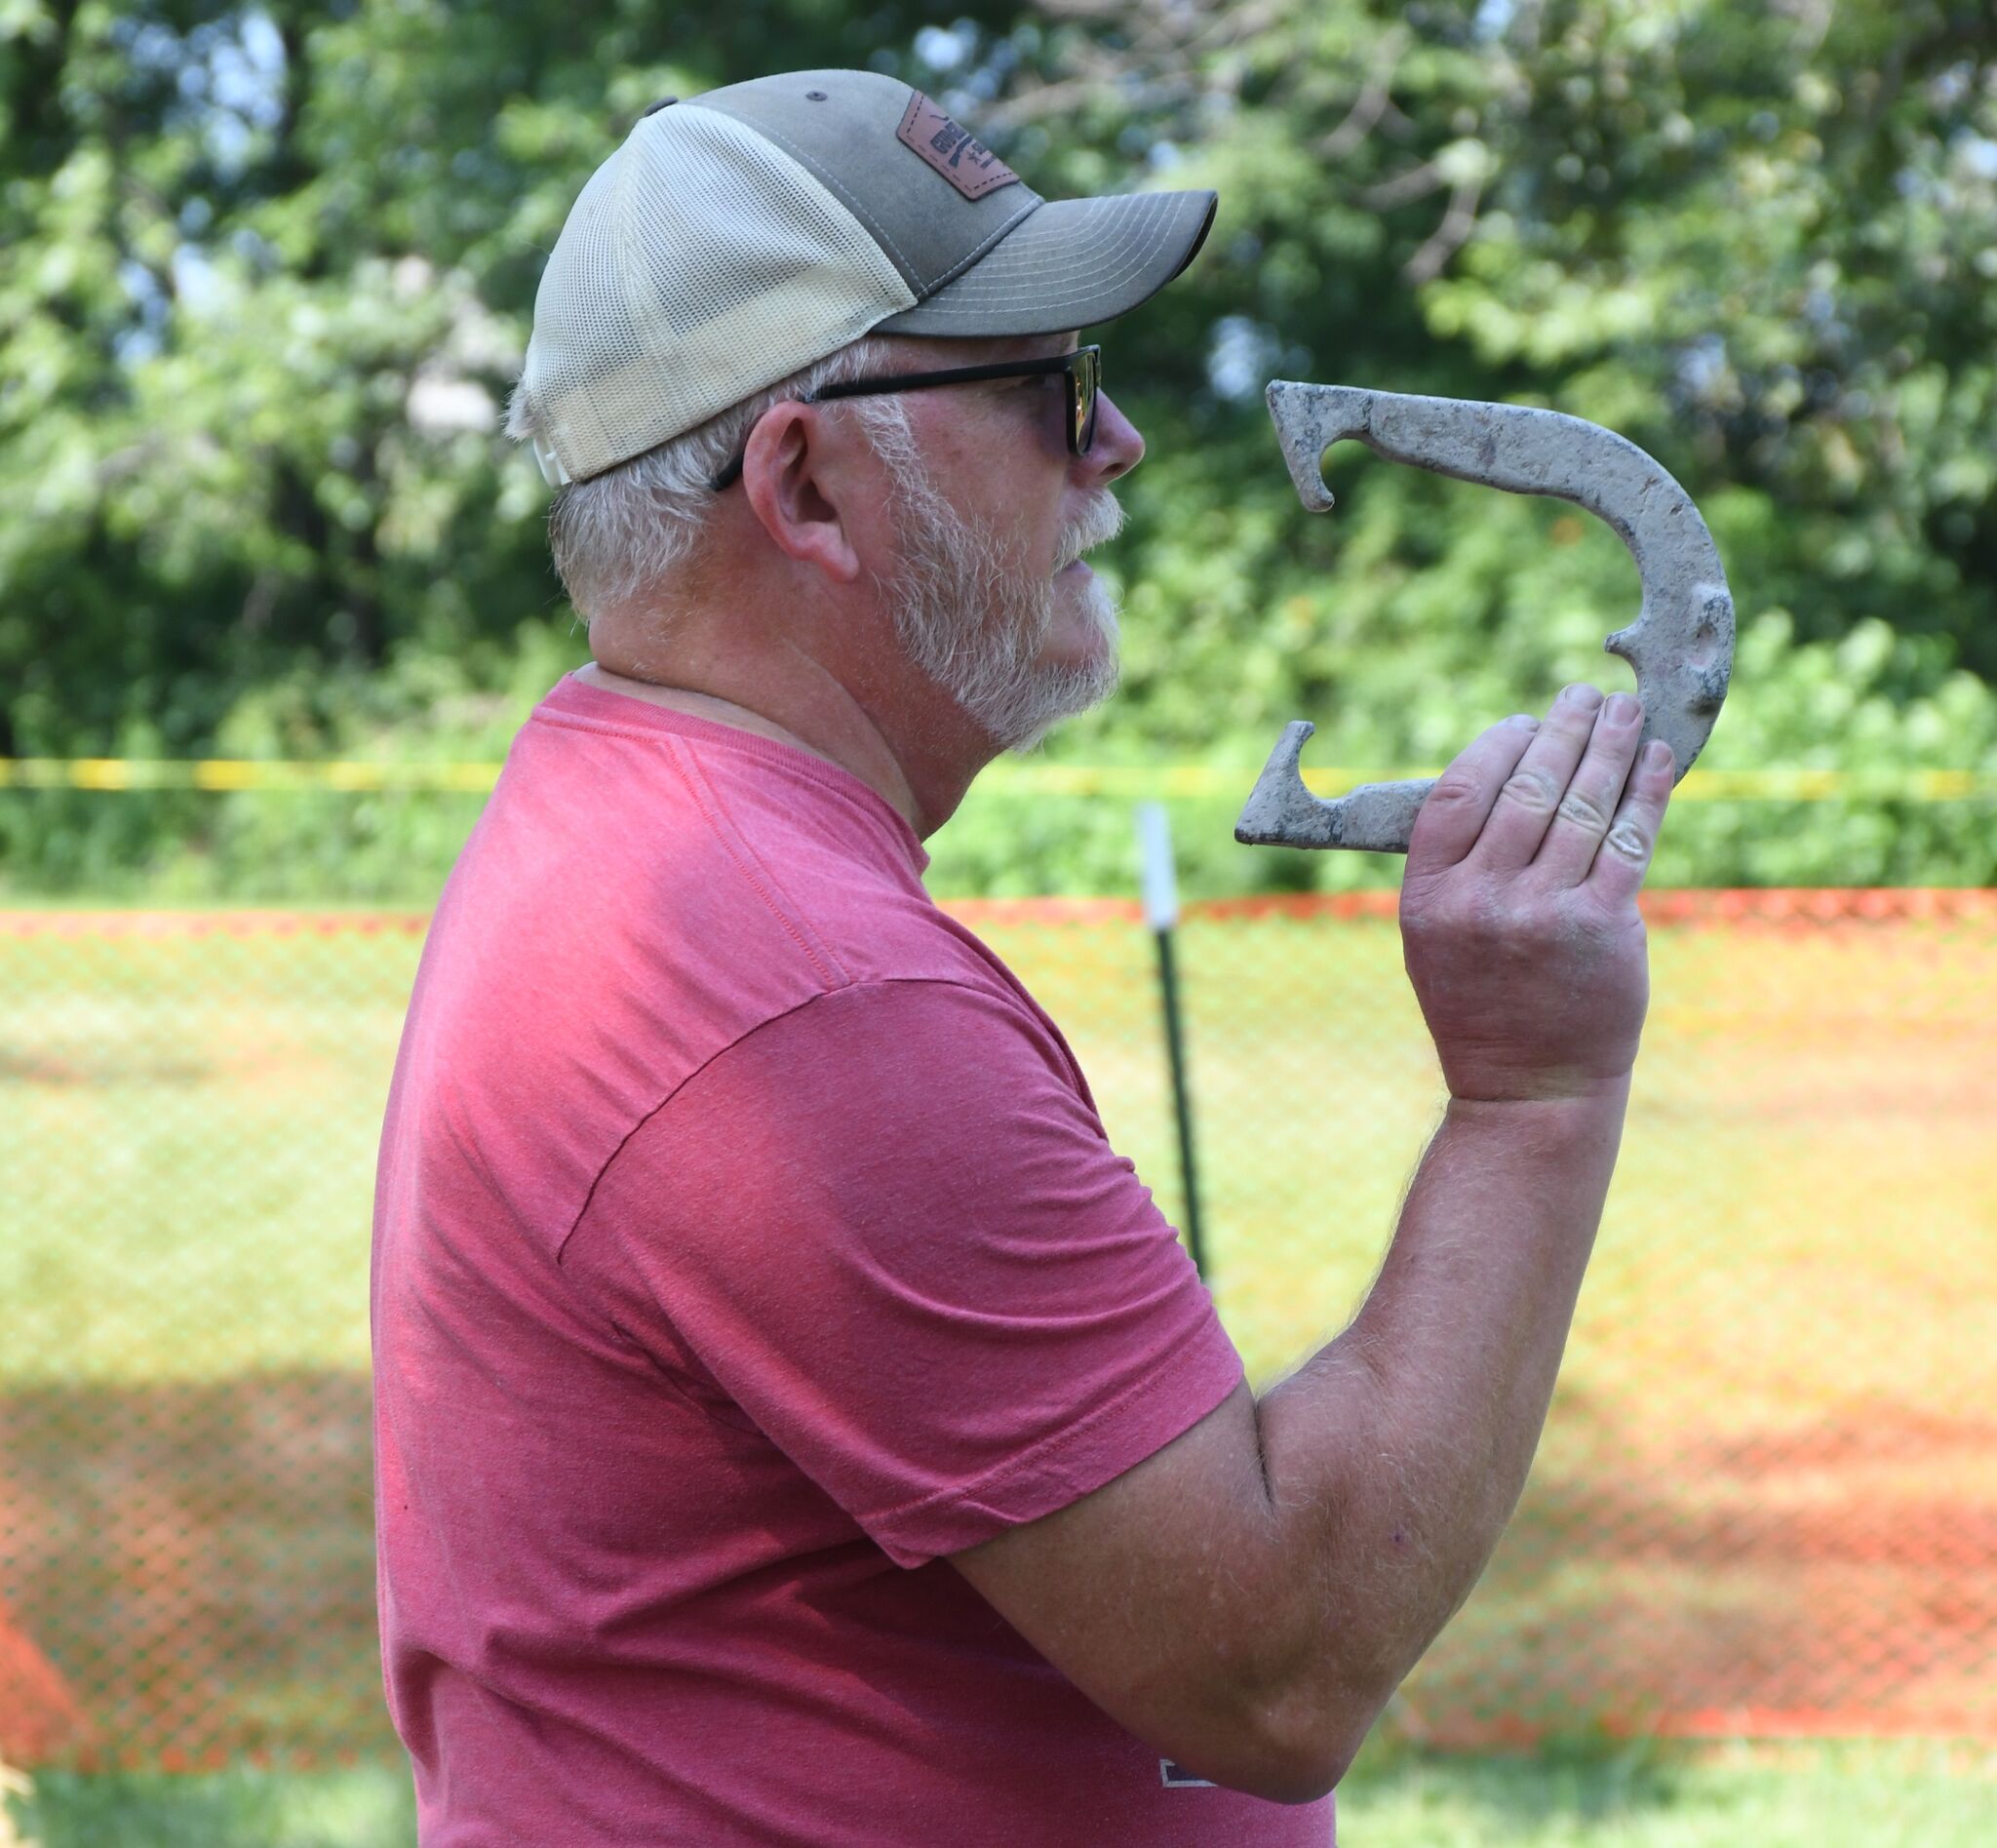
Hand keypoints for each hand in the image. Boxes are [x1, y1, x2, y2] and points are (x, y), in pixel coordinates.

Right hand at [1399, 684, 1675, 1103]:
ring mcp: (1540, 913)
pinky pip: (1629, 840)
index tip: (1524, 724)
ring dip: (1611, 746)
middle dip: (1562, 730)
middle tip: (1586, 696)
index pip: (1457, 792)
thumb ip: (1460, 864)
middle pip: (1524, 788)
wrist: (1529, 1086)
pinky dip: (1647, 791)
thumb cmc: (1483, 1002)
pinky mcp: (1600, 926)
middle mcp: (1479, 901)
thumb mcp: (1436, 935)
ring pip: (1581, 805)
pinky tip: (1657, 761)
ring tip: (1627, 712)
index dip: (1493, 747)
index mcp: (1427, 897)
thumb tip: (1514, 771)